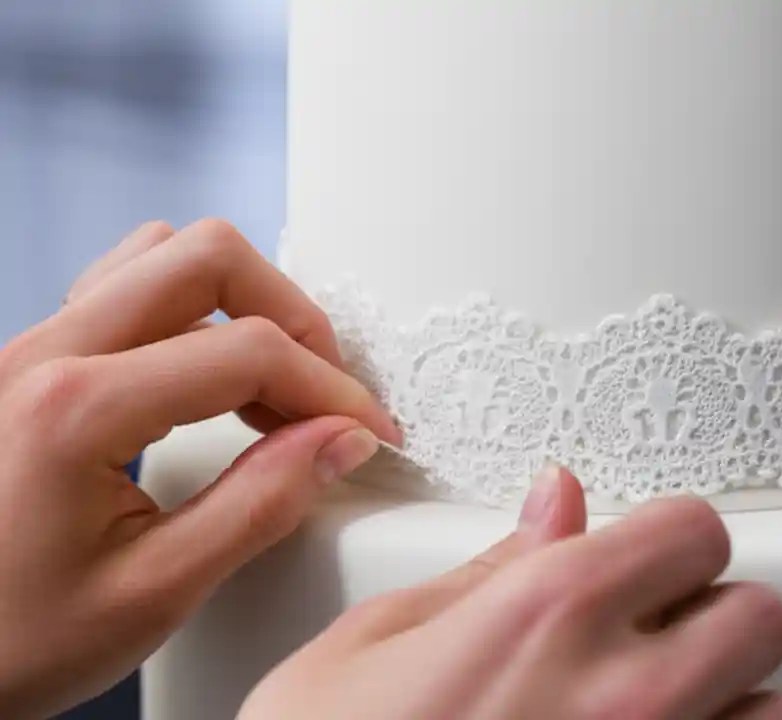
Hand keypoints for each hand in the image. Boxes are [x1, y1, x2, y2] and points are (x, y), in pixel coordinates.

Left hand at [0, 220, 399, 717]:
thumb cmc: (9, 639)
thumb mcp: (156, 590)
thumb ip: (262, 503)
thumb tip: (341, 440)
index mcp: (76, 408)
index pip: (248, 351)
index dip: (332, 390)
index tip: (369, 432)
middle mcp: (44, 354)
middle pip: (207, 257)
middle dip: (293, 317)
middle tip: (327, 390)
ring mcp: (28, 349)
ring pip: (161, 256)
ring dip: (240, 303)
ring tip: (273, 381)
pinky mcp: (28, 363)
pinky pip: (122, 288)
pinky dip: (190, 313)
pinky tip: (207, 376)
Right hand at [241, 466, 781, 719]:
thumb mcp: (367, 650)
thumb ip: (483, 570)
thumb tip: (553, 505)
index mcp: (547, 616)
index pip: (693, 529)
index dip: (670, 542)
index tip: (649, 561)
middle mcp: (623, 697)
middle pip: (760, 616)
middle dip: (716, 618)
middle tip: (662, 639)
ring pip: (780, 711)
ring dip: (735, 706)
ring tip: (668, 716)